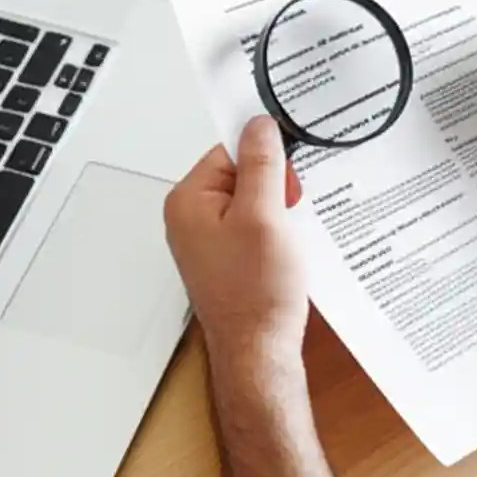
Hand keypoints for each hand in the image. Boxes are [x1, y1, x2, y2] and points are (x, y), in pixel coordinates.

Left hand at [164, 116, 307, 356]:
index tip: (286, 182)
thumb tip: (259, 125)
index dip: (265, 162)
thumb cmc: (257, 293)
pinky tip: (283, 253)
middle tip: (288, 215)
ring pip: (252, 201)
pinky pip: (253, 225)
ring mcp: (208, 239)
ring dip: (277, 212)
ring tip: (283, 241)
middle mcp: (191, 217)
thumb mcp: (265, 216)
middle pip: (240, 173)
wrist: (259, 351)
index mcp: (188, 200)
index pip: (230, 150)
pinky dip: (274, 231)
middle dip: (274, 189)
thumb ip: (261, 164)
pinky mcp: (227, 257)